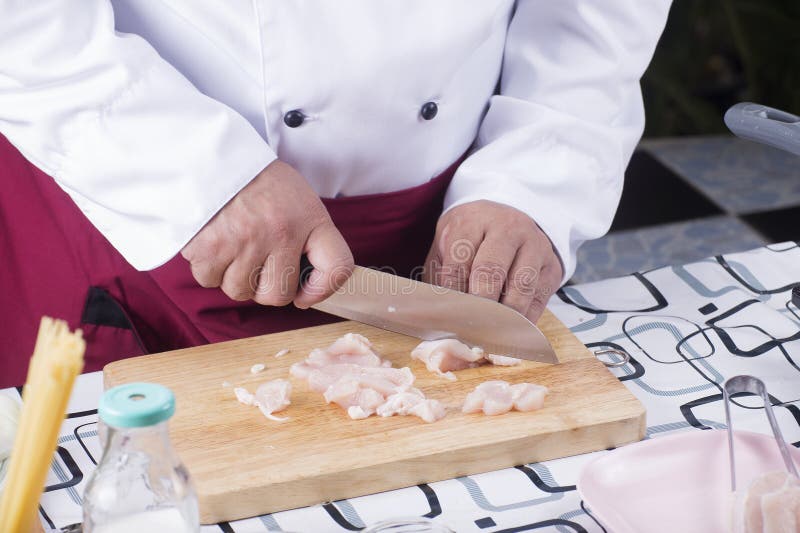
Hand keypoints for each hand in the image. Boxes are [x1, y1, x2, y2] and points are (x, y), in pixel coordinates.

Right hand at [181, 160, 353, 307]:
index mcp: (310, 219)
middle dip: (265, 288)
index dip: (323, 289)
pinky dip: (208, 268)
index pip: (337, 267)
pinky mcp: (210, 247)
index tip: (306, 292)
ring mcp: (245, 241)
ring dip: (234, 276)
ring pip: (240, 291)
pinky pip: (209, 280)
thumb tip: (303, 290)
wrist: (213, 154)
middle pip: (278, 295)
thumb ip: (308, 238)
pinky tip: (214, 242)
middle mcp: (281, 233)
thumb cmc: (259, 182)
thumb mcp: (298, 199)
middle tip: (257, 264)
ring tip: (233, 245)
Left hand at [423, 200, 562, 321]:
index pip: (460, 257)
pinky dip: (526, 319)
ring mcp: (534, 245)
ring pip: (521, 284)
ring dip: (505, 314)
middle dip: (479, 302)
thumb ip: (440, 274)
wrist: (507, 219)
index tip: (448, 314)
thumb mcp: (448, 244)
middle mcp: (507, 229)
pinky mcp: (551, 265)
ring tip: (491, 334)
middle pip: (492, 268)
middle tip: (470, 326)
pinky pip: (539, 297)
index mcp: (474, 221)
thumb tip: (435, 312)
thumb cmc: (470, 239)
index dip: (453, 289)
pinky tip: (511, 332)